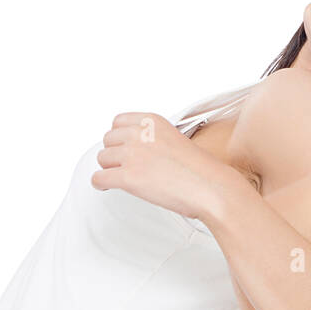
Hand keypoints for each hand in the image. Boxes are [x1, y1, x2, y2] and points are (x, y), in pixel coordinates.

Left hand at [91, 112, 248, 220]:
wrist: (211, 188)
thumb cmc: (200, 170)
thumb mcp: (175, 139)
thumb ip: (152, 138)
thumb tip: (131, 147)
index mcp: (152, 121)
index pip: (117, 122)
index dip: (119, 137)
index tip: (123, 147)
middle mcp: (140, 133)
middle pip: (108, 140)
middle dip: (114, 154)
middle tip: (126, 166)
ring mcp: (133, 154)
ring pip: (102, 159)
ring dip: (110, 169)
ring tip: (124, 178)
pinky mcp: (128, 177)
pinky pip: (99, 178)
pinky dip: (100, 184)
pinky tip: (107, 187)